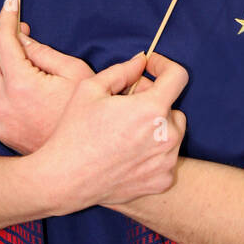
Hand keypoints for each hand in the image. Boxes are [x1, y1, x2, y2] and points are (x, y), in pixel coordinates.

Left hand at [0, 0, 92, 153]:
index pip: (2, 41)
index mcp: (22, 84)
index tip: (11, 3)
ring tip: (16, 58)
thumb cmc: (85, 115)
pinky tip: (12, 81)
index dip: (6, 17)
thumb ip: (43, 52)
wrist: (80, 159)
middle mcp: (3, 102)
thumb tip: (21, 39)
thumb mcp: (74, 73)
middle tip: (18, 33)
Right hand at [41, 50, 187, 213]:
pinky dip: (154, 152)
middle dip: (153, 100)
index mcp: (152, 109)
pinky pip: (167, 157)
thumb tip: (142, 61)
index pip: (178, 76)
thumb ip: (123, 70)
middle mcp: (167, 137)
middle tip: (126, 105)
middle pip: (172, 106)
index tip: (150, 67)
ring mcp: (166, 162)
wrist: (65, 179)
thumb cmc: (75, 131)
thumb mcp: (91, 88)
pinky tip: (129, 153)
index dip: (163, 65)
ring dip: (156, 126)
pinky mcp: (162, 182)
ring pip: (172, 132)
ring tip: (126, 131)